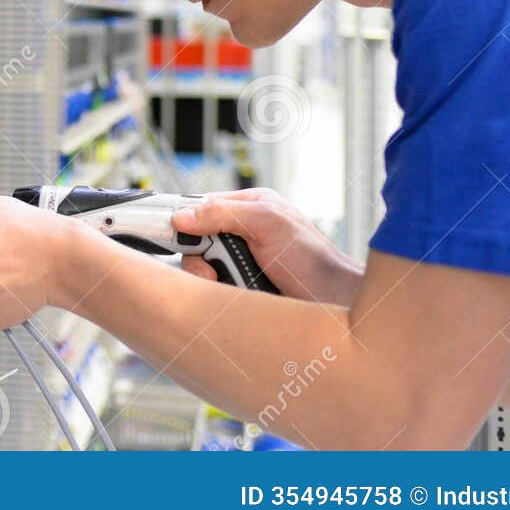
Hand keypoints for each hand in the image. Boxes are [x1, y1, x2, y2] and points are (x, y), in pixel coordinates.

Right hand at [170, 188, 362, 303]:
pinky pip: (214, 289)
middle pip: (197, 240)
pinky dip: (222, 292)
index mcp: (250, 206)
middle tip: (215, 269)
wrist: (335, 303)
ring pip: (202, 267)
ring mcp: (242, 260)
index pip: (200, 206)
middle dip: (202, 257)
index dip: (185, 221)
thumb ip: (222, 213)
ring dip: (213, 278)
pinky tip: (240, 295)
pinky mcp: (241, 286)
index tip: (173, 235)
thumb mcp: (267, 223)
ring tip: (238, 283)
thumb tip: (181, 217)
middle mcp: (243, 231)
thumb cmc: (313, 259)